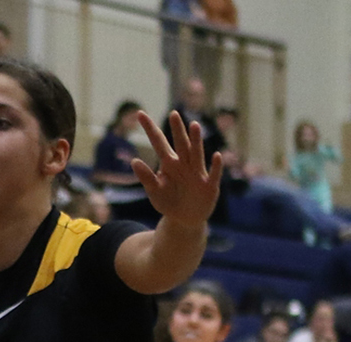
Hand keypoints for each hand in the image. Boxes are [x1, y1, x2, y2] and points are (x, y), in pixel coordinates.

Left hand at [130, 110, 223, 225]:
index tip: (140, 113)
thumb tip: (134, 160)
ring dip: (196, 141)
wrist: (184, 220)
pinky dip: (215, 166)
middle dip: (177, 130)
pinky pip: (213, 175)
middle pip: (180, 144)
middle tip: (173, 113)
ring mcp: (198, 174)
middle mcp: (184, 164)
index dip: (150, 129)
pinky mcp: (209, 186)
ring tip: (194, 126)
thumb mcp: (154, 191)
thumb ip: (146, 177)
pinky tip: (216, 156)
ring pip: (197, 154)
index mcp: (169, 164)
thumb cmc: (168, 202)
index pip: (158, 143)